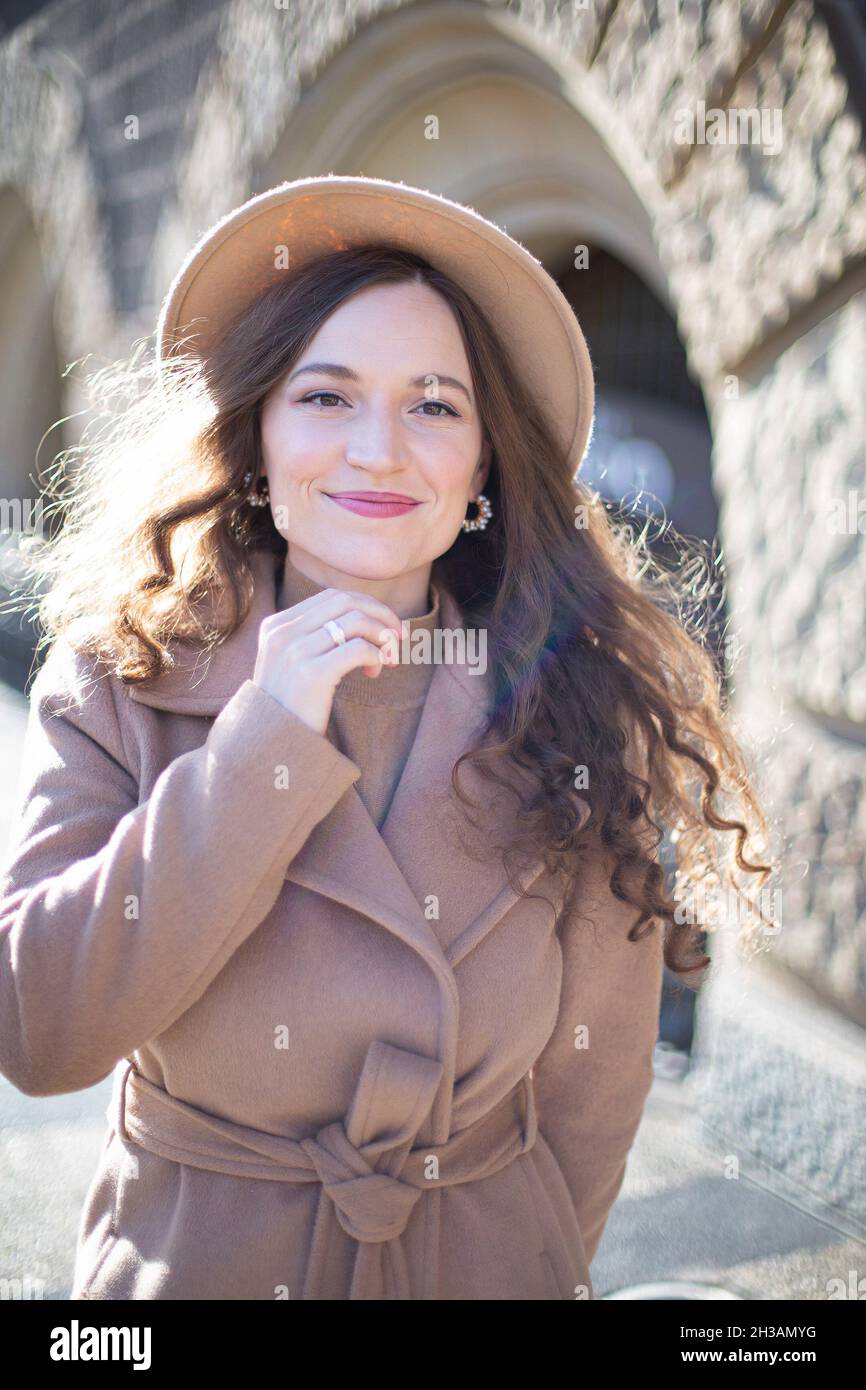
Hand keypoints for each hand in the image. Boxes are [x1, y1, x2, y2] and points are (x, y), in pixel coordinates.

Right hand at [252, 588, 403, 733]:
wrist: (271, 744)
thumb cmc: (291, 706)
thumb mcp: (292, 663)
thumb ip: (316, 638)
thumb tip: (369, 618)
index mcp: (277, 626)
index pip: (332, 597)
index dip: (368, 606)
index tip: (387, 626)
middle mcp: (283, 633)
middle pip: (347, 602)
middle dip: (382, 616)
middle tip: (399, 639)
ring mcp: (295, 652)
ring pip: (357, 622)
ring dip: (382, 638)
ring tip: (387, 661)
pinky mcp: (312, 674)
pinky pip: (359, 649)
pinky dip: (376, 656)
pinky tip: (374, 672)